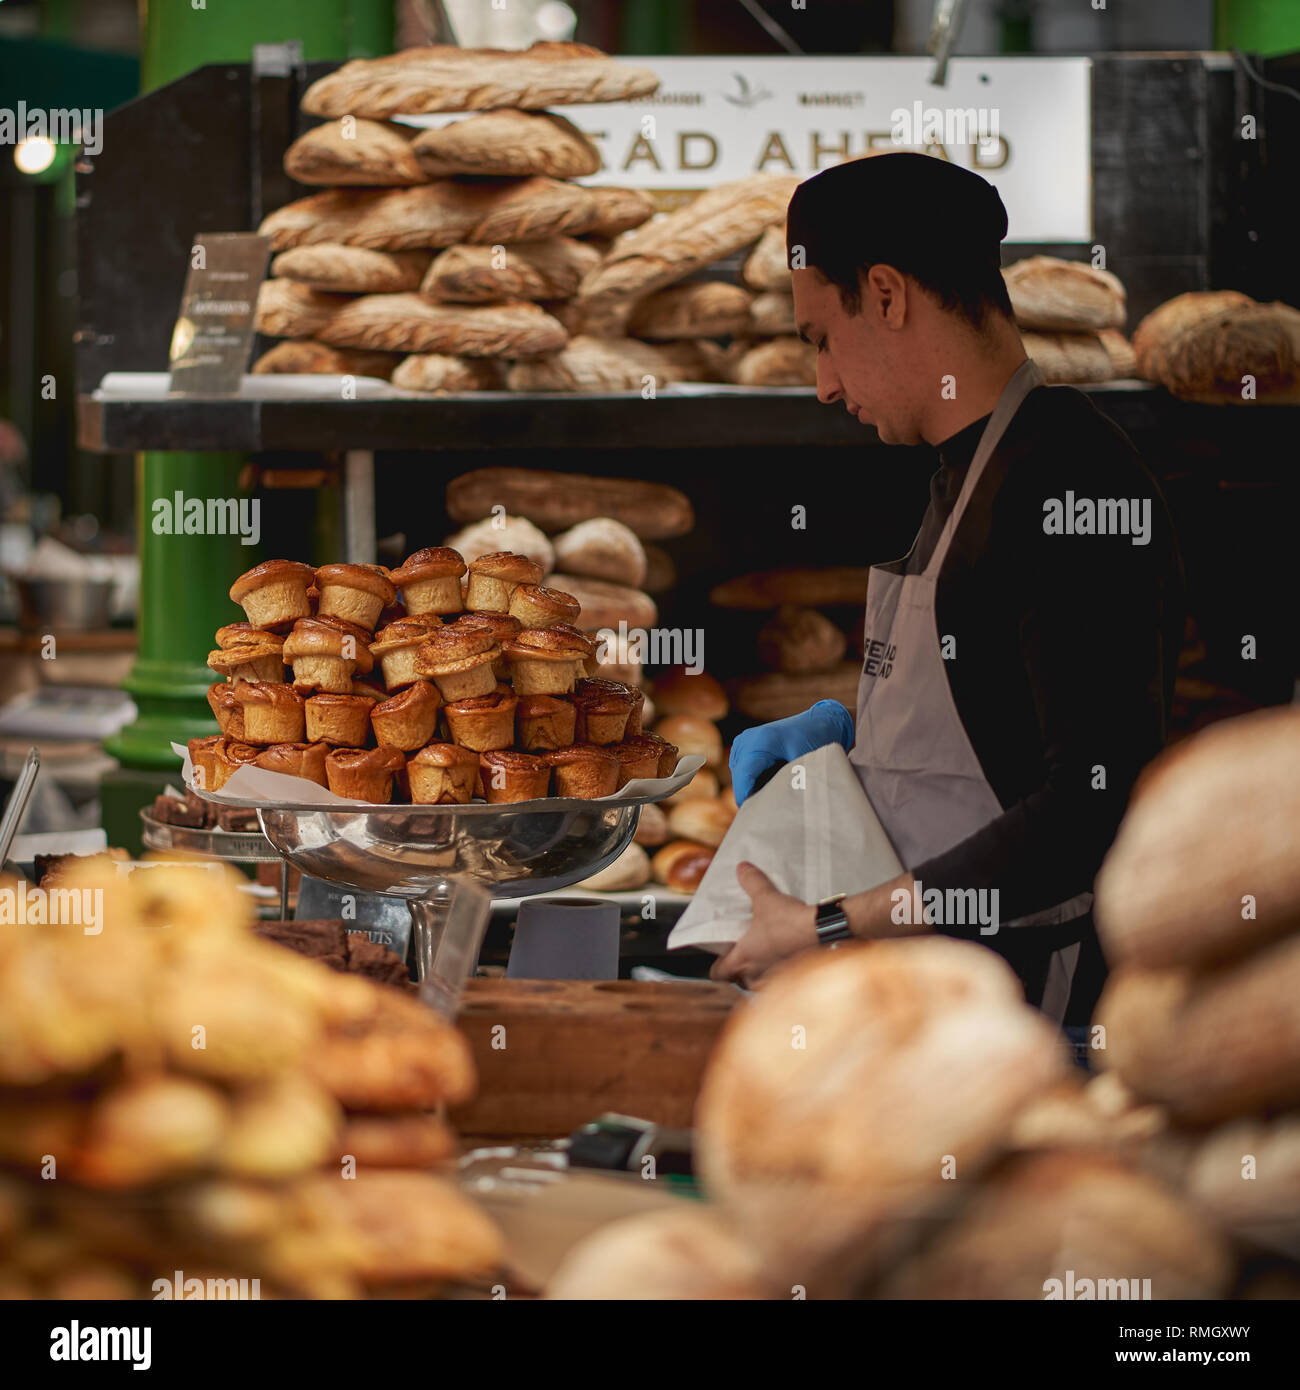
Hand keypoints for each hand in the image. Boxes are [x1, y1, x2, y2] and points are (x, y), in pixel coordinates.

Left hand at [711, 861, 817, 988]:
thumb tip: (742, 868)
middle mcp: (756, 973)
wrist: (823, 933)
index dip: (716, 966)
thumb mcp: (767, 897)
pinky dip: (780, 972)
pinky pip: (780, 979)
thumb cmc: (790, 923)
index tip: (721, 957)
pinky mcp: (794, 977)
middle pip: (738, 981)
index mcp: (743, 958)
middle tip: (743, 954)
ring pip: (760, 983)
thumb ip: (752, 882)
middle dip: (739, 970)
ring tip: (765, 956)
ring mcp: (775, 977)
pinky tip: (786, 957)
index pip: (718, 973)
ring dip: (759, 973)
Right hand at [728, 700, 855, 805]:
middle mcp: (746, 740)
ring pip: (740, 776)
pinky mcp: (744, 746)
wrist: (820, 722)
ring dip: (753, 786)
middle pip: (740, 778)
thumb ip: (787, 784)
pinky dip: (755, 779)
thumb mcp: (805, 764)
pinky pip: (743, 771)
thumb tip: (775, 810)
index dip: (746, 798)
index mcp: (759, 742)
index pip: (744, 776)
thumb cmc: (816, 742)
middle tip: (771, 808)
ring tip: (777, 788)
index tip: (755, 817)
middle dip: (751, 794)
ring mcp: (743, 742)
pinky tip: (773, 778)